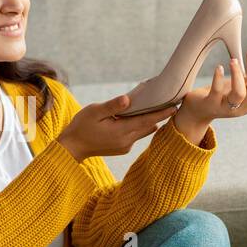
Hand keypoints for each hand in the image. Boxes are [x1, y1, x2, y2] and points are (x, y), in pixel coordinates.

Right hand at [56, 95, 179, 162]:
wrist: (72, 147)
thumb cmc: (81, 127)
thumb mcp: (94, 112)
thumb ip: (112, 106)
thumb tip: (128, 99)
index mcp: (121, 131)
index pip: (147, 120)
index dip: (162, 113)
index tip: (175, 106)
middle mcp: (127, 141)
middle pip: (148, 126)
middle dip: (159, 115)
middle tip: (171, 103)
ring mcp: (125, 146)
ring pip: (143, 131)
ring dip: (150, 121)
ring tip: (159, 108)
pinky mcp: (121, 148)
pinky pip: (135, 135)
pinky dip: (139, 126)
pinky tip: (139, 117)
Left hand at [174, 49, 246, 141]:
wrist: (198, 110)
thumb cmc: (223, 95)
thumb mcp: (242, 84)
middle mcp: (241, 110)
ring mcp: (225, 109)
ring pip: (239, 93)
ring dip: (238, 74)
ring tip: (233, 60)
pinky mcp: (210, 105)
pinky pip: (216, 92)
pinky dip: (218, 78)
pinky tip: (219, 67)